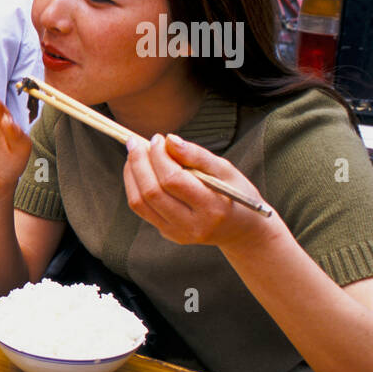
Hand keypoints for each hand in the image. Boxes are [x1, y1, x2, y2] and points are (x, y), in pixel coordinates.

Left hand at [123, 133, 279, 250]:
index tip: (157, 138)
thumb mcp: (225, 170)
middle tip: (135, 142)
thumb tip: (169, 140)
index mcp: (212, 208)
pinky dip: (134, 186)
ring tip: (134, 154)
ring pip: (140, 203)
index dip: (159, 157)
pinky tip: (137, 170)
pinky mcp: (167, 233)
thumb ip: (197, 155)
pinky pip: (141, 209)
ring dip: (131, 174)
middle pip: (152, 192)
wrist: (241, 229)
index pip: (173, 180)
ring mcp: (177, 233)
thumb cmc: (235, 194)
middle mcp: (192, 225)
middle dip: (139, 163)